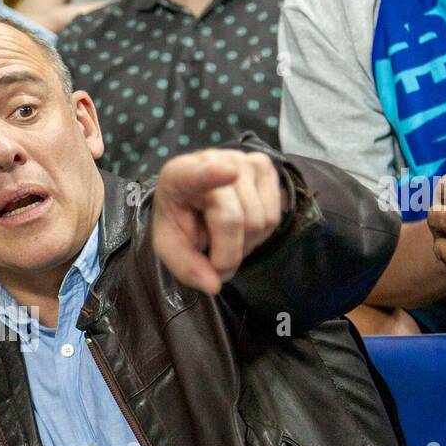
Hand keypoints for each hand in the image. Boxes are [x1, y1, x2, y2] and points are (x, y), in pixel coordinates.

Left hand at [153, 149, 282, 295]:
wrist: (193, 197)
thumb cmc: (180, 219)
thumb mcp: (171, 246)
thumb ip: (186, 267)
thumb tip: (214, 285)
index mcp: (179, 176)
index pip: (196, 174)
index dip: (212, 174)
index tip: (229, 172)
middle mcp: (215, 160)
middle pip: (234, 220)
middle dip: (227, 254)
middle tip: (215, 260)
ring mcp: (244, 161)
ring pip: (258, 221)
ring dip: (245, 246)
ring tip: (226, 239)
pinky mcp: (266, 168)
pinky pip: (274, 217)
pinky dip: (260, 235)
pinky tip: (242, 228)